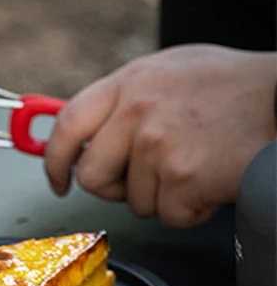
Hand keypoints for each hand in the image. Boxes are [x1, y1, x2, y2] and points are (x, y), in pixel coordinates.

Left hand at [44, 46, 276, 226]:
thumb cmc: (230, 85)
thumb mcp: (165, 72)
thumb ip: (124, 96)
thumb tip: (92, 128)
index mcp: (126, 84)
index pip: (68, 126)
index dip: (54, 159)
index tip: (57, 178)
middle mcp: (134, 113)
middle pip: (92, 175)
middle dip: (112, 188)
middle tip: (138, 182)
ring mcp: (157, 146)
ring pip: (134, 200)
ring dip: (161, 196)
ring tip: (192, 167)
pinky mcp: (184, 178)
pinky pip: (170, 214)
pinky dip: (190, 209)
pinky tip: (209, 182)